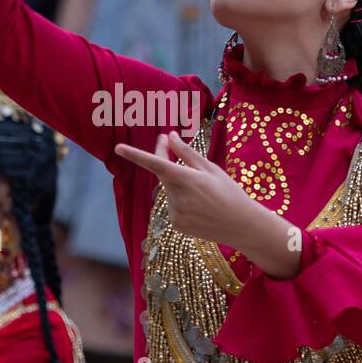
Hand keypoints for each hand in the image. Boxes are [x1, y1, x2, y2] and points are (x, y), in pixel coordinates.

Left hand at [114, 131, 256, 246]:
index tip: (118, 148)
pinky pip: (172, 206)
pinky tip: (200, 207)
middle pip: (162, 174)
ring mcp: (177, 214)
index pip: (157, 164)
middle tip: (170, 143)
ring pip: (167, 191)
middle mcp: (180, 198)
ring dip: (177, 184)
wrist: (242, 226)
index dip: (136, 155)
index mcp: (190, 180)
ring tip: (202, 192)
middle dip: (165, 160)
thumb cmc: (230, 192)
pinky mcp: (177, 225)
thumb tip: (170, 136)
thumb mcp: (211, 169)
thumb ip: (187, 153)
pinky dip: (181, 201)